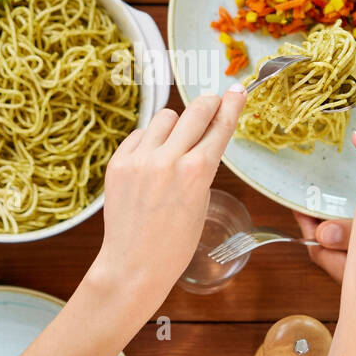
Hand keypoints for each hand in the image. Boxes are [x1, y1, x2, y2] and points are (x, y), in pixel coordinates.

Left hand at [90, 84, 245, 312]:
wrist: (134, 265)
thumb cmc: (174, 244)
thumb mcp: (201, 203)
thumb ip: (202, 168)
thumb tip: (201, 139)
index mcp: (197, 172)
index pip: (220, 126)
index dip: (231, 105)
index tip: (237, 90)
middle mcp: (168, 160)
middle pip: (195, 111)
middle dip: (208, 104)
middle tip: (212, 104)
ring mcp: (140, 160)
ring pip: (165, 117)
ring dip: (175, 125)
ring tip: (174, 145)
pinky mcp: (118, 163)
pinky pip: (139, 135)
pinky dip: (149, 141)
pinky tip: (151, 161)